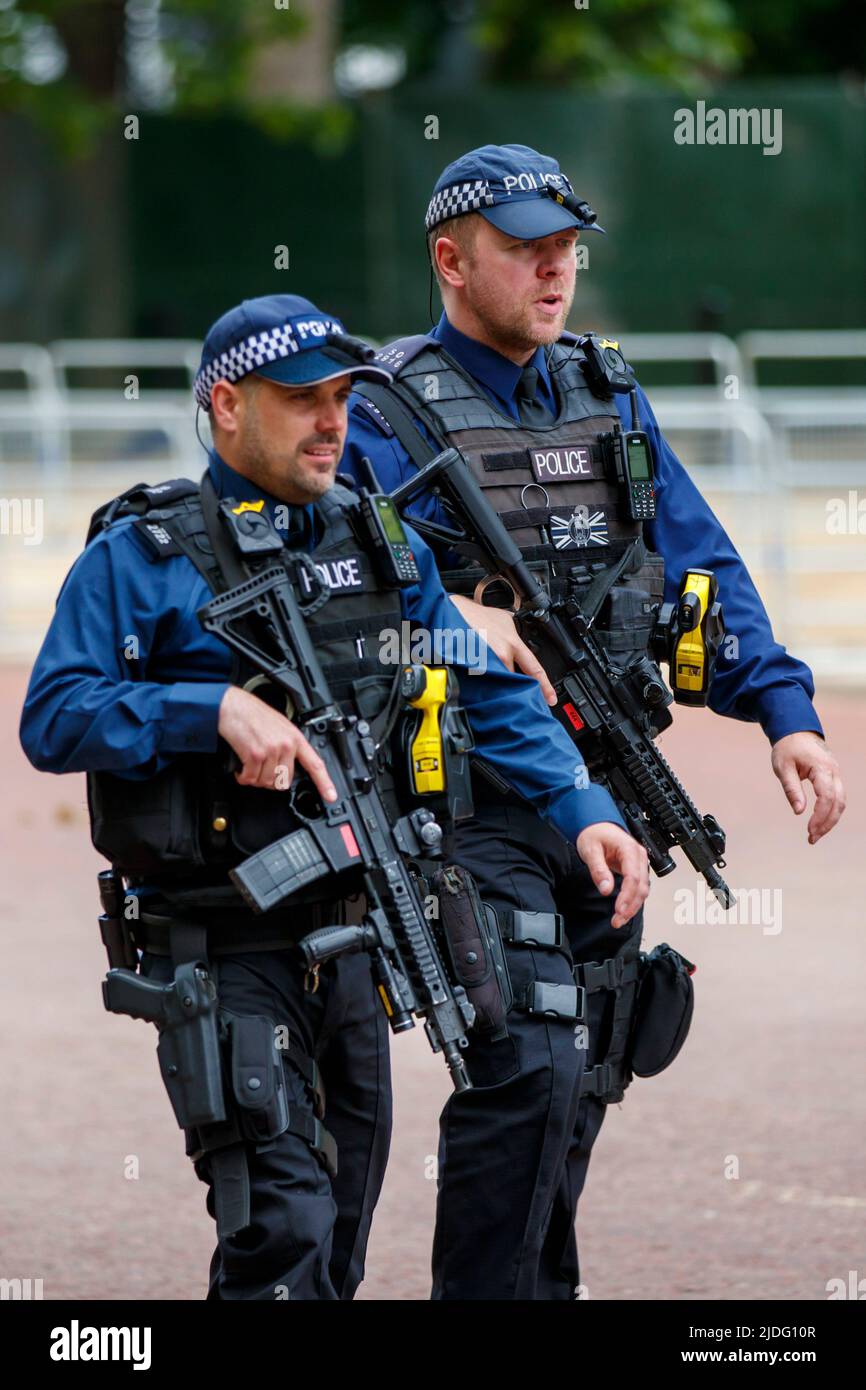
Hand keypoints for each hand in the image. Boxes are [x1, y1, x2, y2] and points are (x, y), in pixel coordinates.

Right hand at [217, 686, 336, 800]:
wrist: (233, 707)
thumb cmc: (253, 714)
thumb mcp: (280, 725)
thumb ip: (288, 744)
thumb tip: (289, 764)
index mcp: (295, 738)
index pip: (315, 764)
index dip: (324, 783)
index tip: (331, 796)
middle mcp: (285, 745)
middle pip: (284, 781)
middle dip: (271, 780)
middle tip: (262, 770)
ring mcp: (271, 750)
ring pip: (266, 781)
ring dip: (255, 778)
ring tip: (250, 766)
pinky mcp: (254, 755)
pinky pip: (250, 778)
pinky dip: (243, 777)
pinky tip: (241, 768)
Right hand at [451, 595, 556, 704]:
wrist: (450, 613)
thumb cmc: (472, 615)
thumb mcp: (502, 619)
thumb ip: (514, 632)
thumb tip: (521, 639)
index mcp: (512, 643)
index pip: (535, 668)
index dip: (544, 686)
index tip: (550, 699)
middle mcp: (503, 654)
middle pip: (514, 679)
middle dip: (511, 683)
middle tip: (502, 680)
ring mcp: (488, 663)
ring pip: (499, 682)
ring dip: (496, 681)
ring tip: (483, 669)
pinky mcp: (473, 669)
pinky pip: (483, 682)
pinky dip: (483, 681)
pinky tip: (475, 675)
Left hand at [576, 822, 649, 928]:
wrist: (596, 825)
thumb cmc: (594, 834)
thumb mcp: (590, 850)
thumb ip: (598, 869)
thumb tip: (606, 888)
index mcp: (630, 849)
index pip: (633, 877)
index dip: (627, 896)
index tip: (618, 910)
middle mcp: (639, 857)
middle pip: (641, 887)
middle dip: (630, 906)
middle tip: (617, 920)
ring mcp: (639, 863)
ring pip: (642, 890)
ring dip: (632, 907)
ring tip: (618, 920)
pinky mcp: (636, 870)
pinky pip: (638, 888)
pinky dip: (632, 901)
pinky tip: (624, 911)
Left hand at [770, 730, 844, 843]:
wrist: (796, 731)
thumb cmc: (787, 748)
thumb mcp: (783, 768)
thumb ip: (792, 789)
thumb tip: (799, 811)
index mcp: (821, 767)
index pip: (826, 796)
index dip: (820, 816)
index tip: (809, 829)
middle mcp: (834, 771)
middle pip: (838, 802)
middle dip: (827, 823)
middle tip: (811, 838)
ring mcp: (836, 774)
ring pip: (841, 802)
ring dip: (830, 820)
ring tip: (814, 835)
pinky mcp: (833, 777)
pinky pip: (837, 797)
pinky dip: (830, 811)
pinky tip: (819, 822)